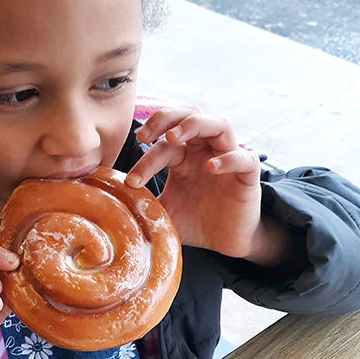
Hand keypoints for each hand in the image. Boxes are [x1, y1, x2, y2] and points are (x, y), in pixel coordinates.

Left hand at [126, 107, 289, 263]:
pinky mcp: (248, 175)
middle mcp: (205, 151)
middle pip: (189, 115)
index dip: (145, 156)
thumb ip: (143, 206)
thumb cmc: (196, 223)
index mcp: (183, 157)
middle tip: (144, 135)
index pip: (162, 145)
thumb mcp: (163, 214)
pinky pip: (244, 157)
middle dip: (165, 119)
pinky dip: (229, 158)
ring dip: (194, 124)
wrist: (226, 243)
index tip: (131, 181)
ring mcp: (227, 158)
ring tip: (174, 137)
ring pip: (218, 124)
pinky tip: (211, 168)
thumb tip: (111, 210)